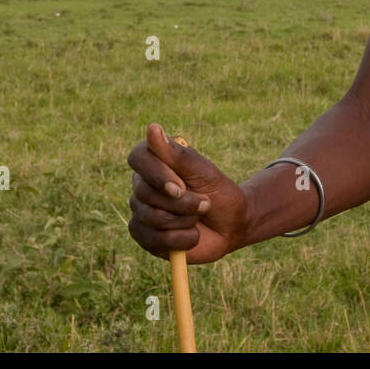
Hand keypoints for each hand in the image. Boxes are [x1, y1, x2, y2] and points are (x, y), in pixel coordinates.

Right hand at [127, 123, 248, 263]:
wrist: (232, 225)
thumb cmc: (218, 192)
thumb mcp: (203, 171)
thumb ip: (176, 154)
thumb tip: (152, 128)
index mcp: (154, 163)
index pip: (137, 158)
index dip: (157, 174)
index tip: (181, 186)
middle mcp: (142, 186)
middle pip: (146, 193)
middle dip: (183, 203)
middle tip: (205, 203)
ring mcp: (142, 212)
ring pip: (152, 217)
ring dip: (185, 220)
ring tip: (199, 217)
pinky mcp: (146, 237)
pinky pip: (154, 240)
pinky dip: (181, 239)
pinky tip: (192, 235)